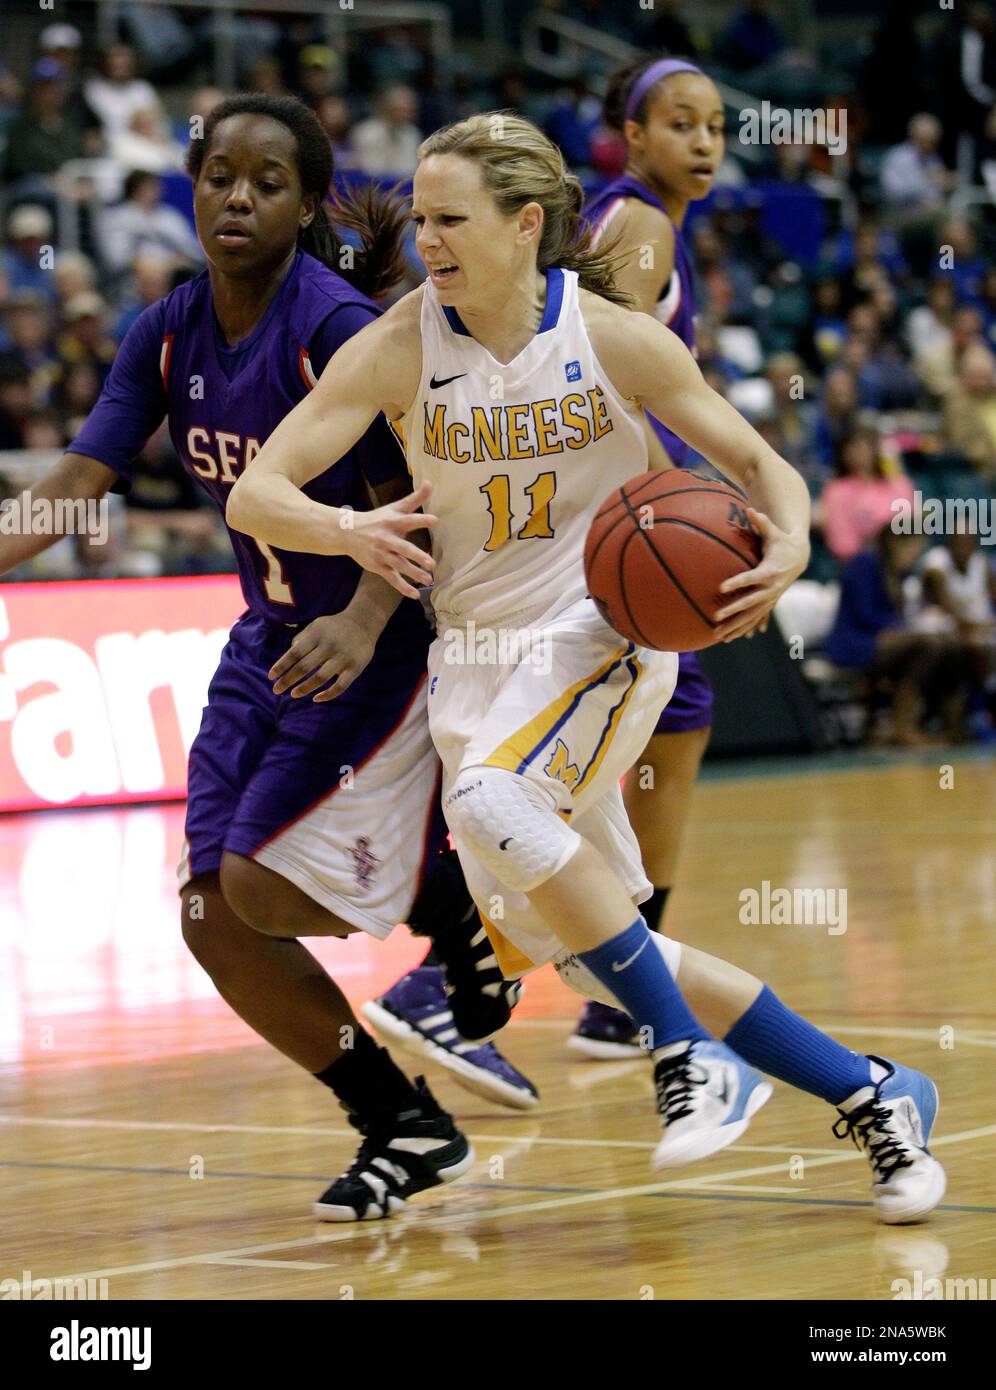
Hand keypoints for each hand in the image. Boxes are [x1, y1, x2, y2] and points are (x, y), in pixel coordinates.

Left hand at [269, 611, 375, 701]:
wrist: (364, 623)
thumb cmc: (334, 627)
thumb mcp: (316, 626)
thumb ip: (301, 639)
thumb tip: (287, 658)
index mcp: (317, 635)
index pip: (295, 653)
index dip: (281, 666)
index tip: (271, 677)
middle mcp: (329, 646)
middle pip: (304, 667)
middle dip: (288, 680)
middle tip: (276, 690)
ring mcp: (343, 658)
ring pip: (320, 678)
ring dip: (304, 688)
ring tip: (293, 694)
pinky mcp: (355, 668)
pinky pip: (340, 686)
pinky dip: (327, 695)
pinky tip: (316, 698)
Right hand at [342, 481, 435, 597]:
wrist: (347, 533)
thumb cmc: (377, 519)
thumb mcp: (394, 508)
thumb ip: (414, 499)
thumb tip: (430, 482)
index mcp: (393, 522)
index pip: (409, 520)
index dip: (421, 520)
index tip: (435, 520)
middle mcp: (387, 538)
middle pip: (403, 548)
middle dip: (417, 555)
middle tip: (431, 563)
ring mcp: (382, 554)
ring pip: (399, 566)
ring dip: (413, 573)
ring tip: (428, 579)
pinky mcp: (378, 566)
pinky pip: (392, 579)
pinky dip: (403, 587)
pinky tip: (415, 594)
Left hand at [713, 508, 808, 642]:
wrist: (800, 556)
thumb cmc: (781, 541)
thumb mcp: (773, 531)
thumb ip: (762, 522)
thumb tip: (750, 508)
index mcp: (770, 570)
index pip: (752, 578)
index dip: (737, 582)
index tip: (721, 587)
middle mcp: (772, 587)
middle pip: (750, 602)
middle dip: (734, 611)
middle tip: (716, 617)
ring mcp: (771, 598)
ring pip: (752, 616)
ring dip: (736, 626)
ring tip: (718, 635)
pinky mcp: (770, 603)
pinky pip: (756, 618)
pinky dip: (744, 628)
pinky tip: (731, 638)